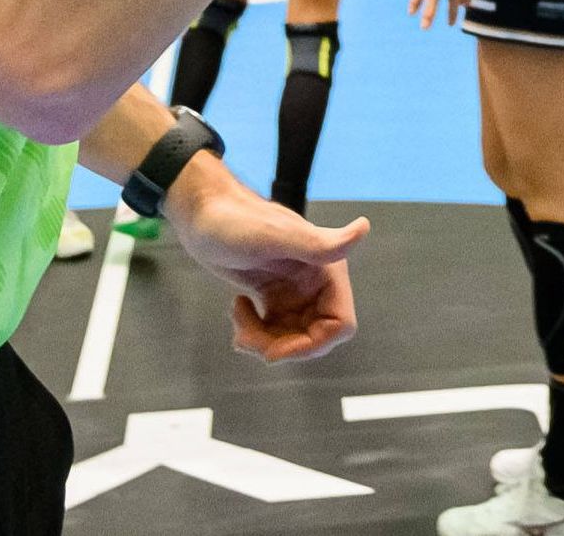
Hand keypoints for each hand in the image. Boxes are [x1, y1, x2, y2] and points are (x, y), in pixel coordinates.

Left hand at [165, 157, 369, 363]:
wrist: (201, 213)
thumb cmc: (233, 220)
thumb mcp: (272, 235)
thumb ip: (317, 243)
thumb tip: (363, 228)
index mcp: (325, 267)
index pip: (340, 324)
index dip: (313, 345)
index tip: (276, 350)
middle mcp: (315, 282)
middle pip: (313, 338)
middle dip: (282, 346)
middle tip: (246, 337)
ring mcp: (294, 291)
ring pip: (292, 339)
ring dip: (264, 341)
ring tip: (237, 320)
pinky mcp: (273, 296)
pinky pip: (275, 331)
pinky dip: (255, 333)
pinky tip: (238, 310)